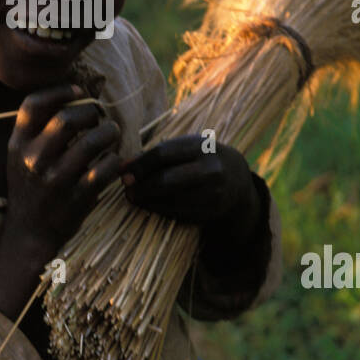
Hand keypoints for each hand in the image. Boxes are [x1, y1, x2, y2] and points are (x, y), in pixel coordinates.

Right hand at [5, 83, 121, 261]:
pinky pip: (106, 168)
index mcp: (17, 145)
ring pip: (91, 141)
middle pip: (66, 119)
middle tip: (98, 117)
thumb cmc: (30, 187)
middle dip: (90, 112)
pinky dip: (115, 160)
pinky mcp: (76, 198)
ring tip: (112, 133)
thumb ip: (39, 129)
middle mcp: (33, 160)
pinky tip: (113, 160)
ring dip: (109, 132)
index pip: (33, 104)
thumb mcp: (21, 156)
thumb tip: (76, 95)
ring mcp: (55, 180)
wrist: (28, 233)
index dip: (59, 90)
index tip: (79, 91)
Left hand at [118, 137, 258, 229]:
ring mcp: (213, 193)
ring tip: (134, 197)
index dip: (139, 165)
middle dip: (141, 186)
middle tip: (126, 189)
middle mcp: (210, 170)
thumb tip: (123, 167)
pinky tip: (149, 205)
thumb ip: (156, 154)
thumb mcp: (185, 147)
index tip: (122, 172)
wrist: (236, 178)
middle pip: (166, 181)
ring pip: (170, 201)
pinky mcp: (211, 212)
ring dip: (147, 201)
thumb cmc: (200, 158)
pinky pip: (178, 213)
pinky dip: (159, 209)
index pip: (162, 154)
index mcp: (201, 146)